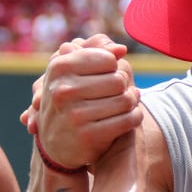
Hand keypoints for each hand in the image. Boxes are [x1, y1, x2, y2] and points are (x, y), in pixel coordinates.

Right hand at [22, 35, 141, 169]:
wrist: (56, 142)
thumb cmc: (71, 97)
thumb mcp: (74, 69)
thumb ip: (97, 50)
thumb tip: (121, 49)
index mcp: (59, 67)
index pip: (108, 58)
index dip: (113, 67)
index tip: (106, 76)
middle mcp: (63, 90)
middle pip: (118, 79)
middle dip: (123, 86)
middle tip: (117, 94)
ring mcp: (74, 114)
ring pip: (126, 99)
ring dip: (131, 102)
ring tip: (125, 105)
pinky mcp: (88, 135)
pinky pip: (128, 120)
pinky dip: (134, 117)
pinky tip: (129, 117)